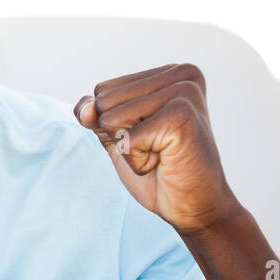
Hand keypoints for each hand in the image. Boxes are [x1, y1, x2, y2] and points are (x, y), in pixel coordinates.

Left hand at [73, 63, 240, 234]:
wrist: (193, 208)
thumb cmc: (158, 171)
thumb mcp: (118, 137)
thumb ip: (95, 115)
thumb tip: (85, 109)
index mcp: (169, 72)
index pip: (103, 90)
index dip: (115, 124)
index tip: (152, 136)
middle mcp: (181, 75)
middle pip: (104, 102)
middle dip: (120, 136)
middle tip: (158, 149)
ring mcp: (183, 93)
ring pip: (111, 120)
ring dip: (130, 149)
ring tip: (163, 155)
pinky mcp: (181, 117)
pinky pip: (125, 141)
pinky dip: (138, 162)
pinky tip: (166, 162)